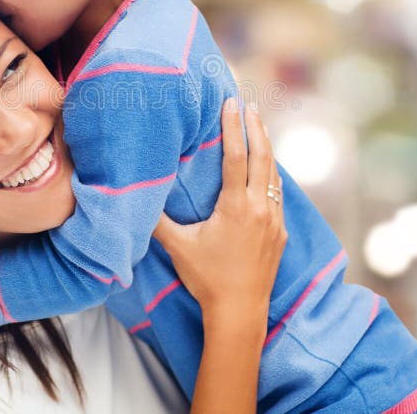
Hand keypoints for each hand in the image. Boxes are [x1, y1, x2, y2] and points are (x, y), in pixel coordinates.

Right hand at [153, 99, 286, 323]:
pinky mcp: (280, 233)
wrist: (240, 313)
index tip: (231, 104)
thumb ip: (157, 220)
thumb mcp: (178, 247)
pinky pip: (279, 194)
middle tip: (250, 105)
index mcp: (236, 207)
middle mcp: (261, 209)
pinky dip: (272, 173)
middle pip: (262, 157)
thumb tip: (136, 196)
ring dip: (266, 148)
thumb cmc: (207, 279)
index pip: (236, 157)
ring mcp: (274, 221)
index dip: (233, 128)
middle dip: (256, 128)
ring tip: (259, 127)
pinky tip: (267, 169)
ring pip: (274, 174)